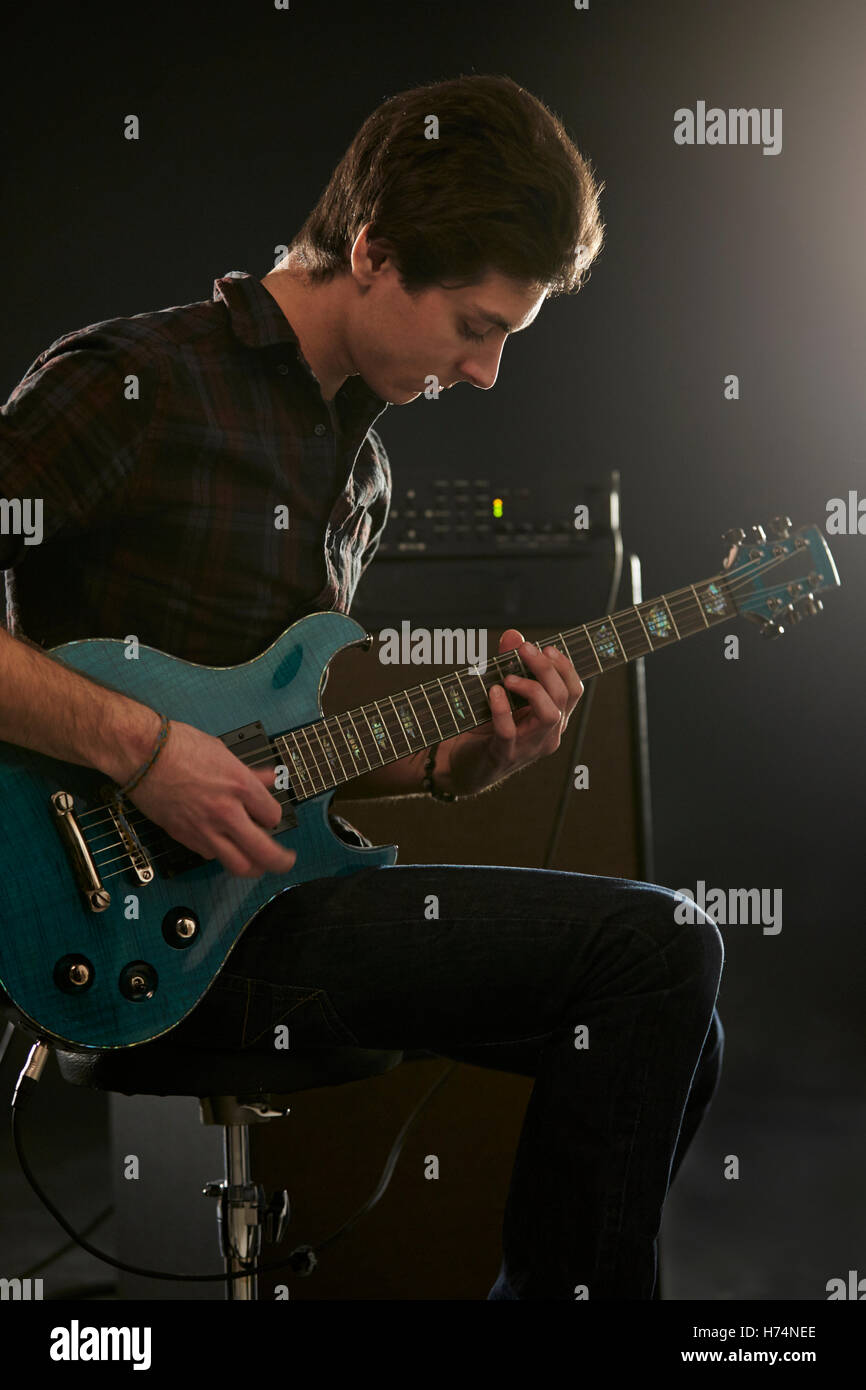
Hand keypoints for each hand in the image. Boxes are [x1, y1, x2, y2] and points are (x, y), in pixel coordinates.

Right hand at [126, 720, 297, 879]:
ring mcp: (205, 828)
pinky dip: (221, 854)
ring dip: (253, 867)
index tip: (270, 817)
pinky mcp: (185, 836)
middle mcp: (226, 812)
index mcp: (240, 786)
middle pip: (264, 852)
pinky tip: (222, 845)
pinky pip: (211, 856)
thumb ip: (250, 773)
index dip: (274, 818)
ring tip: (258, 864)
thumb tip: (269, 779)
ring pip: (239, 865)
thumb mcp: (223, 753)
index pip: (273, 816)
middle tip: (286, 861)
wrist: (142, 754)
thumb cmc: (178, 746)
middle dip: (280, 861)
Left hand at [447, 629, 583, 796]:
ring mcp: (528, 747)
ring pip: (549, 715)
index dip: (564, 666)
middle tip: (525, 650)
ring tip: (509, 677)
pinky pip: (509, 731)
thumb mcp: (501, 694)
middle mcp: (548, 735)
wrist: (461, 765)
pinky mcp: (503, 755)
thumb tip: (513, 635)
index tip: (545, 648)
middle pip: (563, 697)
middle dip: (546, 668)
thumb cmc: (487, 727)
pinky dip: (502, 709)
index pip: (574, 690)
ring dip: (532, 689)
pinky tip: (493, 692)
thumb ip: (509, 663)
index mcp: (554, 719)